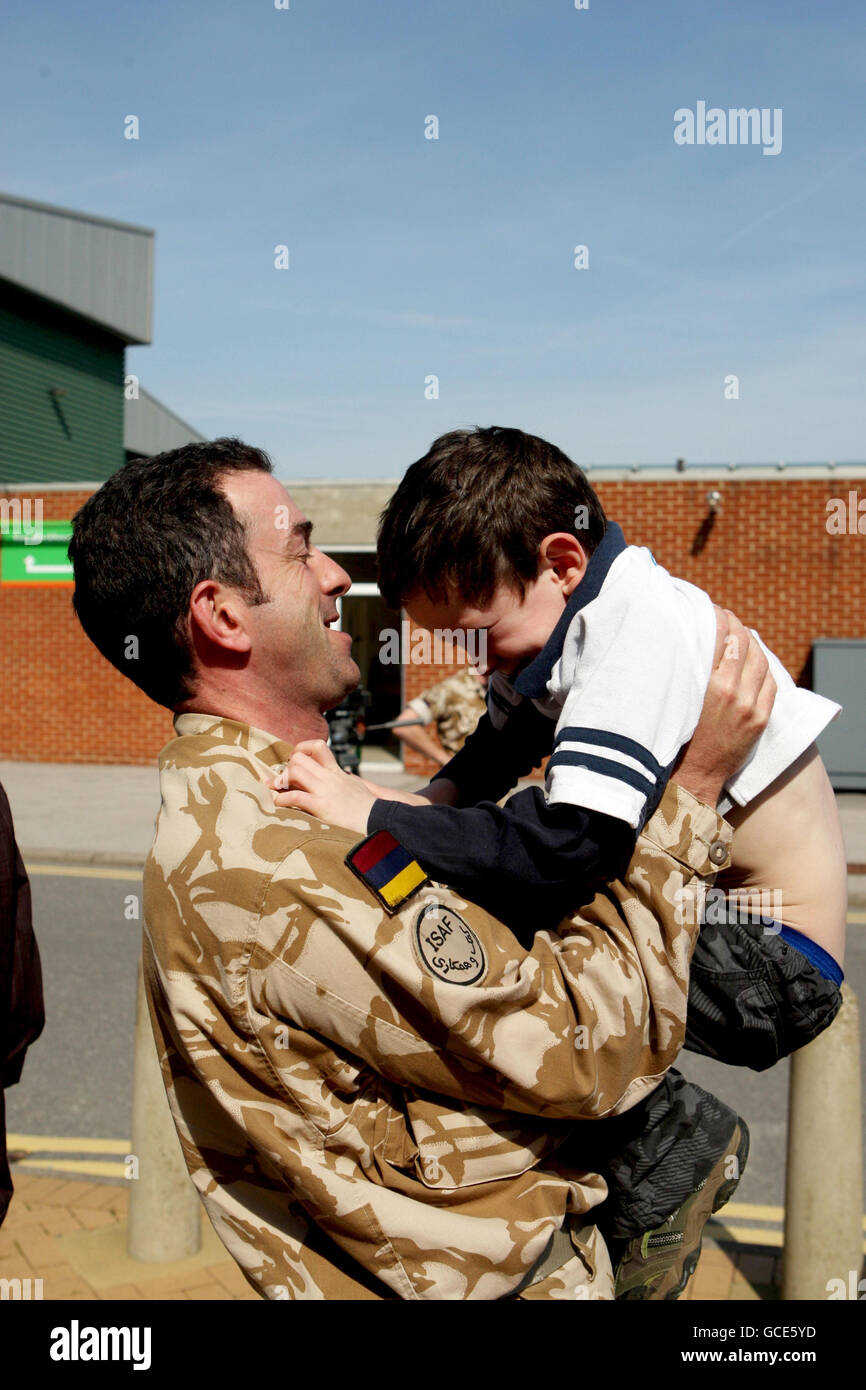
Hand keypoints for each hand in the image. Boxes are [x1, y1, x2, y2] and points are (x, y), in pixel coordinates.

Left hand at [268, 740, 376, 834]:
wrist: (377, 820)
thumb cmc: (367, 807)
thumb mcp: (356, 786)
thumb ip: (346, 779)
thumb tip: (343, 775)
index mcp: (336, 771)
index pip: (317, 746)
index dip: (301, 749)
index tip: (294, 761)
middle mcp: (329, 777)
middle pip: (299, 758)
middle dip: (287, 768)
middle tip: (284, 780)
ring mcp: (324, 790)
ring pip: (294, 771)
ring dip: (282, 781)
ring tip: (279, 791)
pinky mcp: (321, 806)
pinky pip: (295, 797)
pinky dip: (283, 799)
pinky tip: (281, 804)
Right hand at [672, 607, 775, 807]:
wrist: (696, 774)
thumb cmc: (678, 734)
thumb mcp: (679, 696)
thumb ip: (691, 668)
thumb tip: (699, 638)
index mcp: (707, 684)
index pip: (720, 635)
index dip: (719, 616)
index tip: (714, 609)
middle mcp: (731, 691)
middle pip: (743, 643)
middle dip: (736, 625)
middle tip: (728, 618)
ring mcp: (749, 705)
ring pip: (760, 659)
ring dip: (753, 643)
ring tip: (743, 636)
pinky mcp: (760, 717)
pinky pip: (770, 681)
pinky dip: (764, 665)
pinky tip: (756, 659)